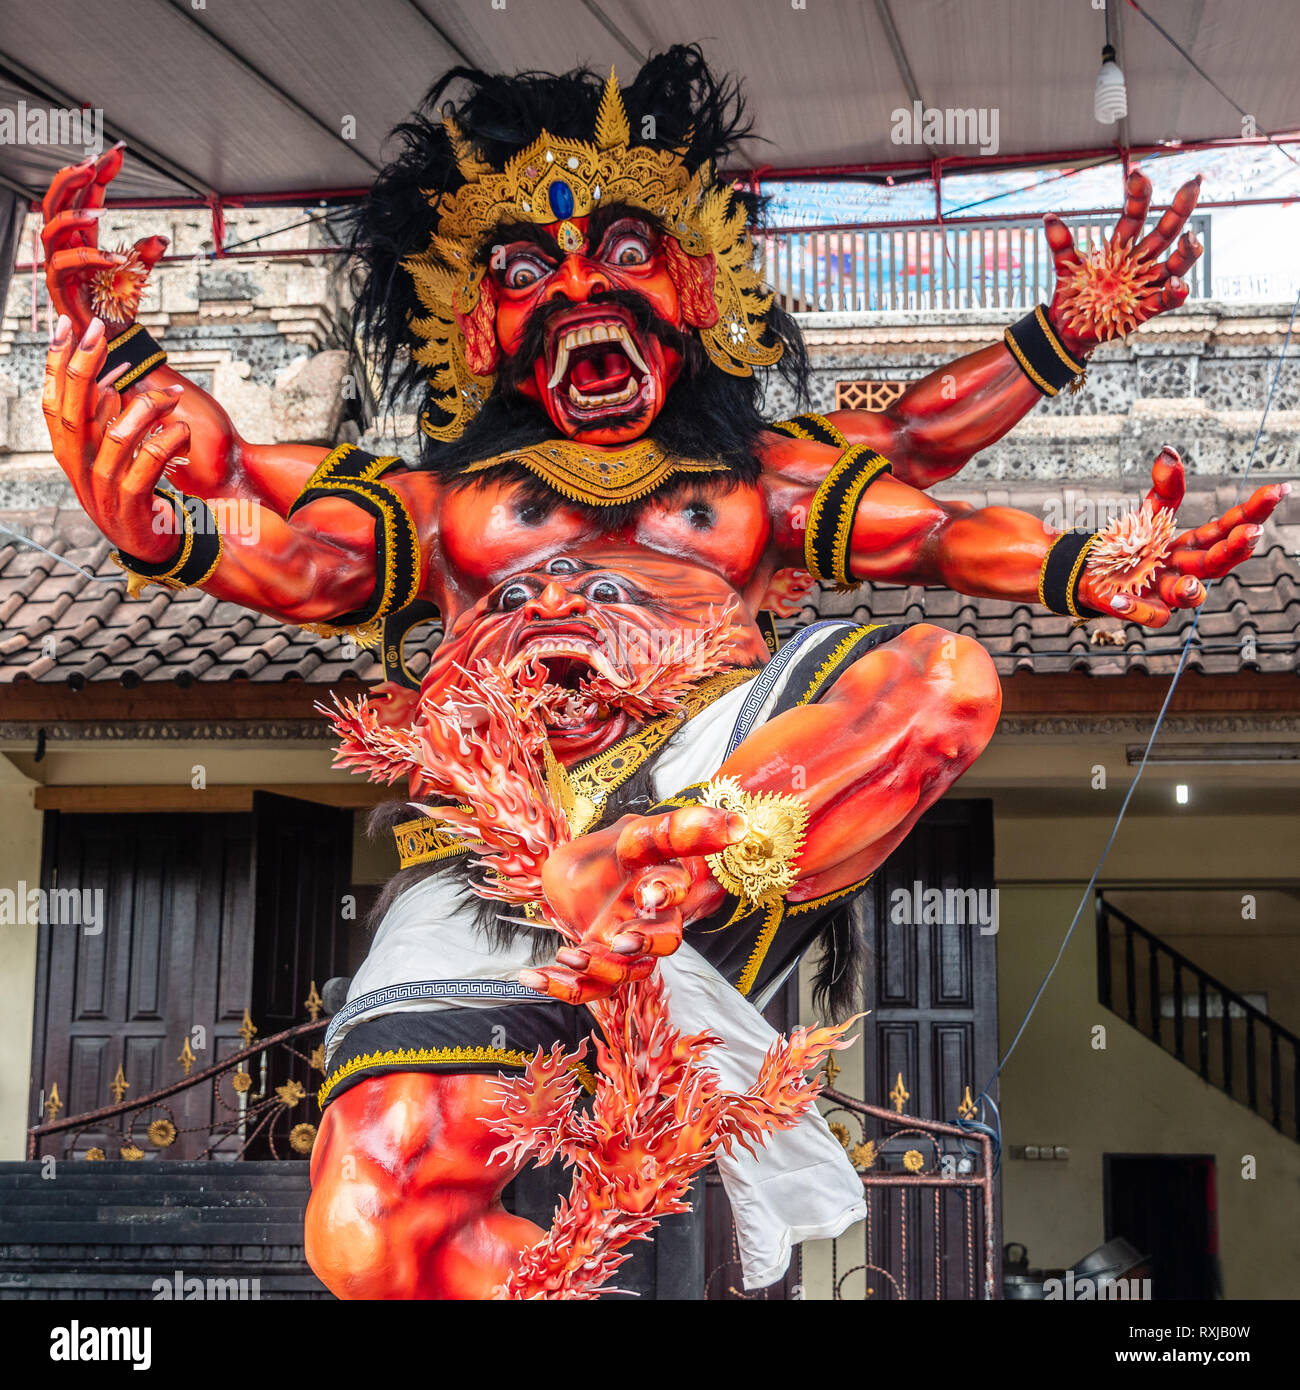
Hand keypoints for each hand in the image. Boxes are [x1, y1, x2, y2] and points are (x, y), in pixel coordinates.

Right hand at [41, 147, 167, 337]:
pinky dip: (91, 258)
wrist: (110, 341)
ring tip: (99, 213)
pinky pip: (66, 264)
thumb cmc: (117, 307)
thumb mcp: (137, 276)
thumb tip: (162, 238)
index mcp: (81, 236)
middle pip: (55, 200)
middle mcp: (64, 245)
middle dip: (72, 179)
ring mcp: (58, 264)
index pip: (85, 196)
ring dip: (74, 216)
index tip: (118, 152)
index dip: (99, 173)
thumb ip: (144, 254)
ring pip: (51, 228)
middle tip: (92, 163)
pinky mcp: (58, 286)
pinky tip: (115, 258)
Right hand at [42, 314, 188, 561]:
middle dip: (83, 368)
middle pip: (73, 413)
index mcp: (72, 453)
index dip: (56, 365)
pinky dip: (164, 444)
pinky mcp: (130, 509)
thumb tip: (112, 380)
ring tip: (174, 397)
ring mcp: (102, 491)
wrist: (157, 546)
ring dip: (146, 409)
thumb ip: (111, 419)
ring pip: (115, 439)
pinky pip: (144, 469)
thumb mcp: (117, 453)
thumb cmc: (138, 493)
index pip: (54, 402)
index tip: (66, 326)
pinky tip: (182, 430)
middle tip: (98, 332)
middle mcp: (79, 470)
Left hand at [520, 805, 745, 1004]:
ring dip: (600, 969)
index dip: (669, 891)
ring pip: (627, 972)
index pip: (677, 889)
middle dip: (645, 944)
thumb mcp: (637, 836)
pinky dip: (560, 987)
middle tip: (623, 942)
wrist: (575, 876)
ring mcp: (624, 948)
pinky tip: (532, 975)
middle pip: (663, 943)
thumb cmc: (615, 856)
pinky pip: (587, 989)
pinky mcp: (597, 967)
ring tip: (571, 954)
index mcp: (663, 885)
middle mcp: (650, 922)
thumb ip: (679, 830)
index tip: (654, 890)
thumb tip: (740, 823)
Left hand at [1045, 169, 1202, 356]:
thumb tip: (1048, 216)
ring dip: (1187, 252)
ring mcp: (1146, 285)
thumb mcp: (1066, 267)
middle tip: (1193, 184)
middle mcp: (1140, 262)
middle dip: (1180, 208)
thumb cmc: (1073, 296)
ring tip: (1191, 239)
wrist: (1067, 330)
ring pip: (1176, 264)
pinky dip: (1174, 292)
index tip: (1137, 173)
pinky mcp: (1145, 309)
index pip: (1135, 215)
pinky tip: (1176, 284)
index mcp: (1121, 247)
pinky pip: (1166, 300)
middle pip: (1166, 232)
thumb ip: (1062, 244)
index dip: (1139, 195)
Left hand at [1076, 446, 1287, 627]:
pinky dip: (1135, 609)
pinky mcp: (1143, 609)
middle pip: (1217, 562)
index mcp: (1195, 545)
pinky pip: (1145, 614)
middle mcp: (1186, 570)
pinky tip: (1119, 601)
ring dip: (1191, 591)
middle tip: (1252, 532)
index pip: (1228, 527)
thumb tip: (1168, 451)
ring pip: (1187, 597)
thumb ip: (1165, 488)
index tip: (1279, 490)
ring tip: (1189, 585)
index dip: (1253, 511)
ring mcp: (1166, 592)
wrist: (1096, 573)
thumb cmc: (1132, 544)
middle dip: (1235, 549)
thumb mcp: (1149, 513)